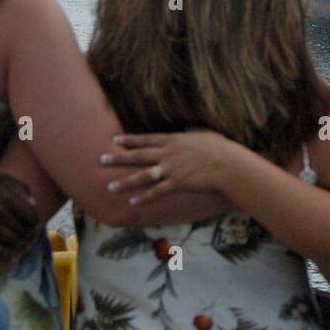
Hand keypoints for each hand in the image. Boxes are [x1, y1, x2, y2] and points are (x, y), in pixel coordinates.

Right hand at [0, 173, 40, 261]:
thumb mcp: (1, 180)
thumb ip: (21, 188)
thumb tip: (34, 205)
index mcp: (7, 196)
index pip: (31, 215)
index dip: (35, 222)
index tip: (34, 225)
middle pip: (23, 230)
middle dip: (30, 235)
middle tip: (31, 238)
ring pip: (13, 242)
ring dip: (21, 246)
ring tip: (23, 246)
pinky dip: (7, 256)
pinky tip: (11, 257)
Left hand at [99, 130, 241, 204]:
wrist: (228, 164)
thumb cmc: (221, 147)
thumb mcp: (205, 133)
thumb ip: (193, 131)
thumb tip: (188, 128)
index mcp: (174, 140)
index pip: (146, 140)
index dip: (129, 140)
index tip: (114, 140)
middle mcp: (168, 154)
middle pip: (138, 156)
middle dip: (118, 158)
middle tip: (101, 159)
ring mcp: (171, 169)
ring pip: (142, 176)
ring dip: (125, 182)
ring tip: (109, 186)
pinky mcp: (177, 184)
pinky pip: (157, 192)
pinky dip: (144, 198)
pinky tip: (132, 202)